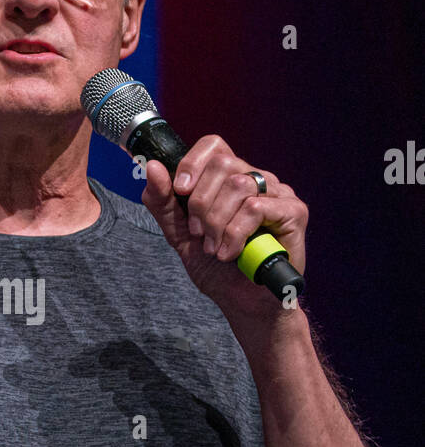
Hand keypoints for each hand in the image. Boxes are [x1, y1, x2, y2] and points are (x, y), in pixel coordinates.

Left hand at [140, 135, 307, 323]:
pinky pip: (257, 207)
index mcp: (230, 178)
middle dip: (201, 203)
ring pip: (239, 184)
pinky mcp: (294, 211)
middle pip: (223, 163)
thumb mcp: (179, 234)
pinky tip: (232, 253)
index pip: (213, 144)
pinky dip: (236, 233)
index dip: (192, 163)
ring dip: (218, 223)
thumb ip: (163, 202)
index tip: (180, 192)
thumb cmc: (216, 267)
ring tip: (215, 249)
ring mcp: (278, 192)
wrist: (243, 302)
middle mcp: (256, 178)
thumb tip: (153, 166)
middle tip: (199, 234)